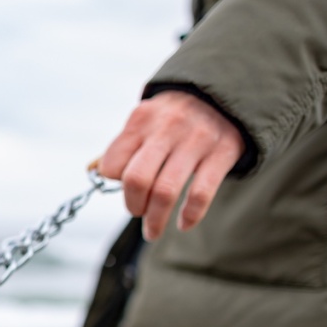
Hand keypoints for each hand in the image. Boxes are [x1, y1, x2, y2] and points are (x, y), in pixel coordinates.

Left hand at [99, 90, 244, 240]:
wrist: (224, 96)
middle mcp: (167, 128)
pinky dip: (189, 216)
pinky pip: (200, 194)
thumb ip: (126, 146)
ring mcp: (196, 140)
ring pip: (165, 192)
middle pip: (136, 179)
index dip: (114, 182)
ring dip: (155, 220)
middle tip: (136, 211)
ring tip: (153, 230)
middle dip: (132, 205)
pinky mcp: (222, 153)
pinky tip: (183, 224)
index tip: (123, 186)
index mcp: (142, 120)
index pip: (113, 164)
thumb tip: (102, 177)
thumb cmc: (173, 119)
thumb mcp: (146, 119)